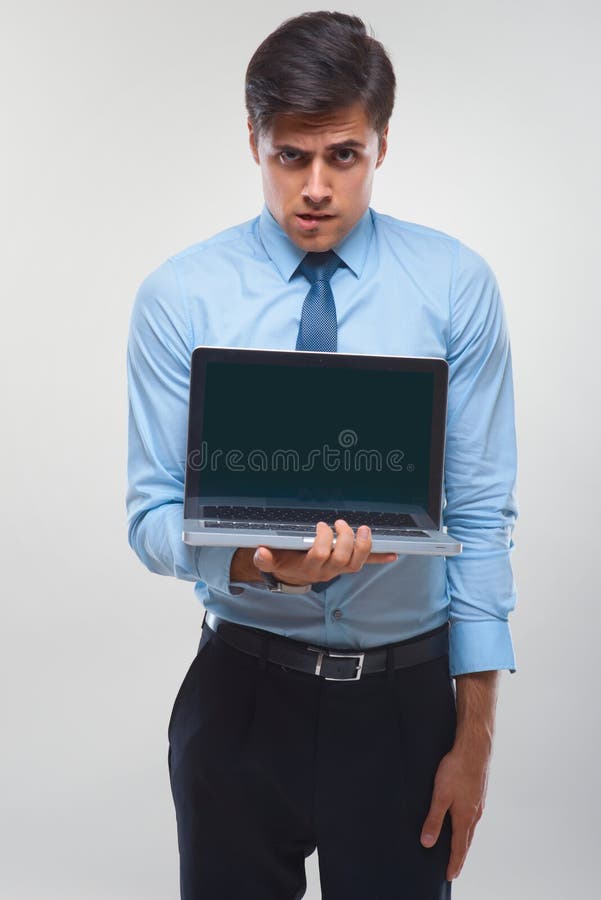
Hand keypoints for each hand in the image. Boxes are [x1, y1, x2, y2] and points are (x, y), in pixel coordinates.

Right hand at [253, 520, 396, 585]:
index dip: (323, 540)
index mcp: (308, 568)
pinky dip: (379, 558)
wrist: (290, 575)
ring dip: (363, 546)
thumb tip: (260, 551)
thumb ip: (263, 558)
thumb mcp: (270, 560)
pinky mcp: (346, 565)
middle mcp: (326, 571)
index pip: (320, 555)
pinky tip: (392, 554)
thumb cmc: (282, 562)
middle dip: (345, 539)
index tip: (321, 525)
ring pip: (356, 563)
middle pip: (342, 558)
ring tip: (364, 529)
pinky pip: (365, 564)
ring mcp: (338, 569)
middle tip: (341, 523)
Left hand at [420, 746, 489, 879]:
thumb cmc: (457, 770)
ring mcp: (479, 803)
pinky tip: (465, 821)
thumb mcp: (440, 795)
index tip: (450, 876)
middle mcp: (475, 814)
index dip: (454, 863)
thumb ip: (434, 820)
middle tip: (455, 869)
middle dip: (460, 856)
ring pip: (471, 828)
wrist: (474, 749)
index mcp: (465, 817)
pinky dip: (468, 826)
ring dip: (465, 841)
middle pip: (467, 841)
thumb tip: (427, 843)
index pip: (459, 847)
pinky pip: (473, 816)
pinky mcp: (479, 792)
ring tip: (459, 848)